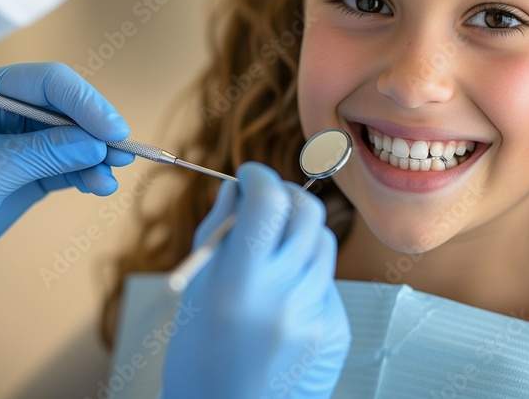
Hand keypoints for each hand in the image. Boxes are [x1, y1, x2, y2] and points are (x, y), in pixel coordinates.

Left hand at [0, 62, 133, 307]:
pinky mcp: (32, 173)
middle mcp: (8, 111)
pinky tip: (99, 186)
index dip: (86, 102)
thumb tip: (96, 144)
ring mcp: (22, 143)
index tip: (113, 131)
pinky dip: (89, 174)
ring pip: (77, 138)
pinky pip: (72, 165)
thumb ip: (42, 154)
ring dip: (98, 156)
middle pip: (70, 108)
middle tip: (123, 153)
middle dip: (98, 130)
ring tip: (109, 177)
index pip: (50, 82)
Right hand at [161, 162, 350, 398]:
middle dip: (285, 196)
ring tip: (269, 258)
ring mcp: (314, 315)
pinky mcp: (333, 329)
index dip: (260, 178)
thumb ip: (218, 231)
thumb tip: (239, 186)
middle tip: (265, 202)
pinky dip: (304, 273)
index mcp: (240, 286)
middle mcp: (284, 298)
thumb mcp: (194, 290)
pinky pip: (326, 279)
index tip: (249, 175)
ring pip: (321, 242)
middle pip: (307, 213)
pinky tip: (280, 298)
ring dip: (297, 234)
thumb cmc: (198, 353)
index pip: (269, 204)